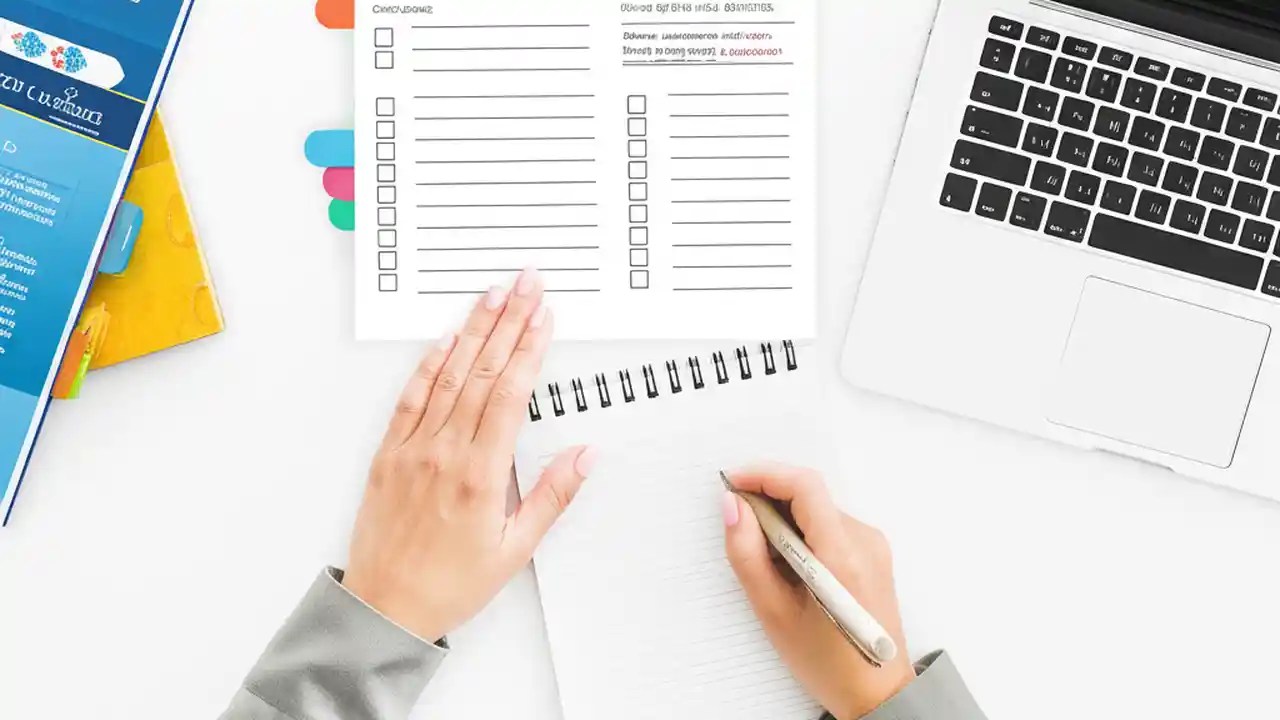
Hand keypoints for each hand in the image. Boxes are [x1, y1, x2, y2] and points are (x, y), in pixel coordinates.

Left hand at [343, 269, 595, 641]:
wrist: (384, 608)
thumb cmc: (448, 584)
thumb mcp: (515, 549)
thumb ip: (552, 496)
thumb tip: (584, 456)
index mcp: (479, 473)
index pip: (510, 393)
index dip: (529, 348)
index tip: (543, 316)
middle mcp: (444, 452)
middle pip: (482, 370)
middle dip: (508, 321)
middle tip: (525, 284)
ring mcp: (413, 448)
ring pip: (447, 374)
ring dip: (472, 330)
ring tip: (491, 296)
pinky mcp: (388, 453)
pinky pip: (411, 397)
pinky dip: (429, 364)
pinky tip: (445, 341)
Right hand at [722, 465, 914, 719]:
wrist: (877, 693)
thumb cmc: (826, 662)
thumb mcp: (773, 611)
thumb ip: (747, 554)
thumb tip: (732, 507)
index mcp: (842, 554)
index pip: (805, 486)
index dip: (764, 474)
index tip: (732, 483)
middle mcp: (864, 540)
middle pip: (810, 495)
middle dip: (768, 498)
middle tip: (738, 522)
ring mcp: (873, 545)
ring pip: (818, 510)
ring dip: (785, 518)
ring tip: (763, 556)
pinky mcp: (873, 553)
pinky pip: (831, 525)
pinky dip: (803, 532)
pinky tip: (789, 564)